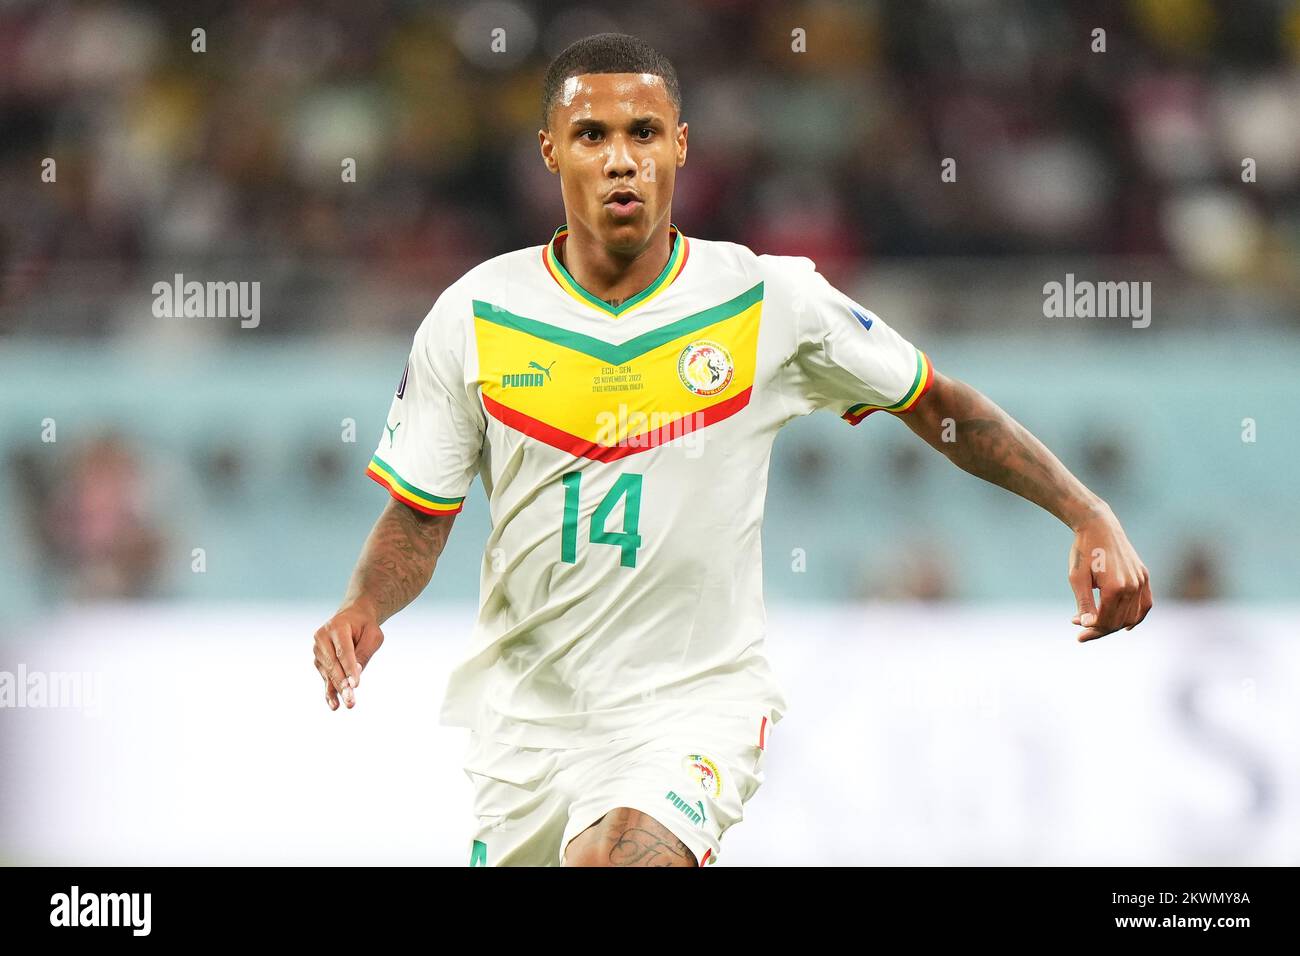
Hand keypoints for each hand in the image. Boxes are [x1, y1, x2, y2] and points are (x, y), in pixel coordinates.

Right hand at [312, 600, 384, 709]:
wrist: (352, 618)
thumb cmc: (365, 626)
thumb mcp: (373, 635)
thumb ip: (364, 652)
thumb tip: (356, 673)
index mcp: (337, 626)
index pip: (343, 651)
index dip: (349, 669)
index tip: (354, 685)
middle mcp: (322, 637)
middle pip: (333, 664)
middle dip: (342, 684)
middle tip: (351, 700)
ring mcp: (318, 649)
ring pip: (329, 673)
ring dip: (338, 690)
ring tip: (349, 703)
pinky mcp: (318, 660)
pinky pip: (325, 677)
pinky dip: (330, 691)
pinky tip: (334, 705)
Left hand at [1067, 504, 1152, 641]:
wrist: (1100, 527)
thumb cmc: (1084, 551)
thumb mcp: (1077, 577)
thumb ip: (1084, 603)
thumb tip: (1088, 624)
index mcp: (1115, 587)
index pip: (1106, 621)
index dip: (1091, 629)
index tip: (1075, 625)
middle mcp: (1132, 586)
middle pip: (1118, 621)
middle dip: (1099, 628)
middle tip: (1080, 626)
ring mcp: (1141, 581)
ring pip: (1132, 616)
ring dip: (1114, 624)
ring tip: (1095, 623)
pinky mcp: (1144, 576)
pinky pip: (1146, 604)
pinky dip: (1137, 617)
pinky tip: (1125, 625)